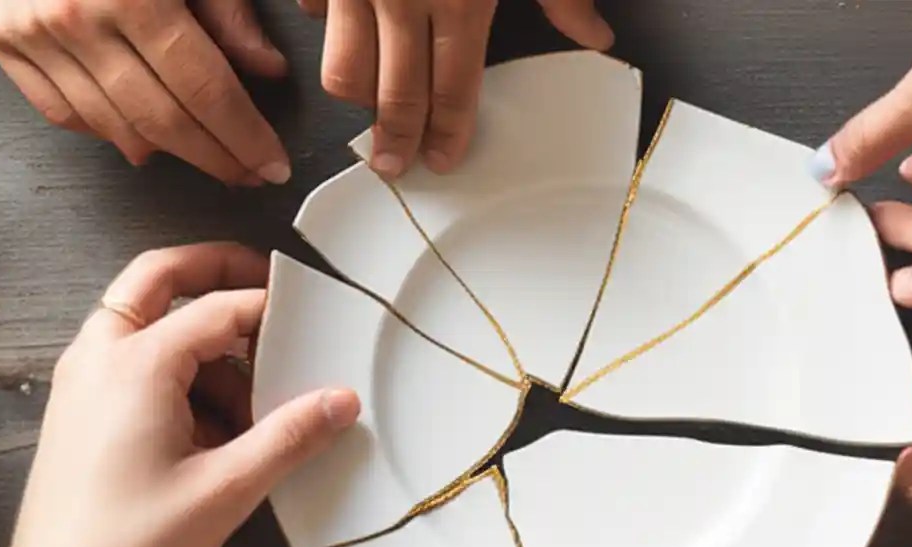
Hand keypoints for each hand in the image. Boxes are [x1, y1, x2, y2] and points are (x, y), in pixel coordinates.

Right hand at [0, 0, 291, 184]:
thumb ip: (228, 10)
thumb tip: (269, 69)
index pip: (206, 91)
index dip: (245, 137)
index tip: (272, 164)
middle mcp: (77, 19)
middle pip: (163, 120)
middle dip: (216, 158)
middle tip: (248, 174)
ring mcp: (33, 34)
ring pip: (114, 126)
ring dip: (167, 153)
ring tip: (205, 158)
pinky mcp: (2, 42)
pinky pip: (62, 113)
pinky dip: (107, 133)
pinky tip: (141, 138)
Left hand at [0, 243, 358, 546]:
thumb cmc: (135, 544)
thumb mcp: (228, 488)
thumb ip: (290, 435)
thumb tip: (343, 400)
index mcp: (136, 364)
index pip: (218, 308)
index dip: (271, 309)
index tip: (312, 319)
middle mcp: (100, 357)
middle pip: (157, 277)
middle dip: (213, 269)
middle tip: (264, 282)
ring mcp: (83, 381)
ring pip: (147, 322)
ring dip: (202, 340)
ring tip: (251, 400)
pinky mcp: (81, 409)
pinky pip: (135, 362)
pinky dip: (179, 373)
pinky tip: (217, 431)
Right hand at [302, 0, 613, 176]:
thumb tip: (597, 37)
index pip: (451, 89)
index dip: (446, 132)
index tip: (441, 159)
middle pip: (393, 93)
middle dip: (392, 138)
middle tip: (392, 165)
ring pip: (343, 65)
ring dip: (358, 95)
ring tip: (370, 107)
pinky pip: (314, 9)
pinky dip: (326, 25)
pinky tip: (340, 28)